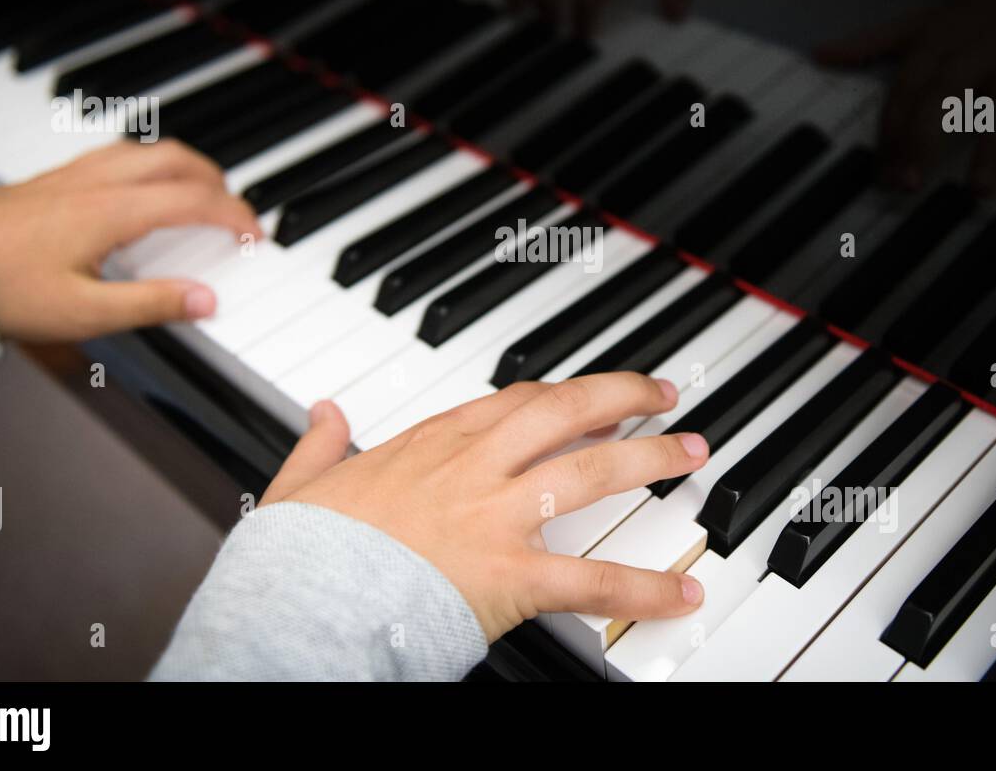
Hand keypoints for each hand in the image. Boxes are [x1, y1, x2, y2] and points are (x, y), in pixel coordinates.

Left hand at [0, 139, 260, 340]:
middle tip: (235, 210)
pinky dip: (151, 165)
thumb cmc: (4, 290)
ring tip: (199, 192)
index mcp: (112, 211)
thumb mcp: (86, 312)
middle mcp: (97, 183)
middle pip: (177, 160)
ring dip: (185, 166)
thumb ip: (153, 305)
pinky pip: (118, 155)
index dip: (234, 215)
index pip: (194, 200)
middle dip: (218, 181)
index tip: (254, 234)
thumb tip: (206, 299)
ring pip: (147, 150)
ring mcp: (74, 175)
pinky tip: (143, 188)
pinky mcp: (54, 179)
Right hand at [260, 373, 709, 642]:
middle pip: (566, 413)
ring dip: (649, 460)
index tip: (585, 398)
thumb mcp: (305, 483)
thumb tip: (324, 414)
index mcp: (431, 445)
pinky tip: (681, 590)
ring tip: (691, 453)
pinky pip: (591, 580)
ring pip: (590, 473)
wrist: (304, 601)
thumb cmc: (305, 551)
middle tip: (663, 396)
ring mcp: (496, 516)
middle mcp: (473, 467)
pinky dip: (644, 586)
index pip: (512, 402)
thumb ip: (321, 444)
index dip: (559, 395)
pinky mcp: (509, 574)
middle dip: (623, 398)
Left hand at [815, 0, 995, 219]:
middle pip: (950, 95)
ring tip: (979, 189)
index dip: (891, 129)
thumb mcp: (919, 24)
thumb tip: (820, 52)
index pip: (908, 88)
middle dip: (927, 137)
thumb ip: (870, 43)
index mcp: (940, 44)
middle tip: (908, 182)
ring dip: (995, 149)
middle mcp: (979, 57)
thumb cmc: (968, 22)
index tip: (880, 171)